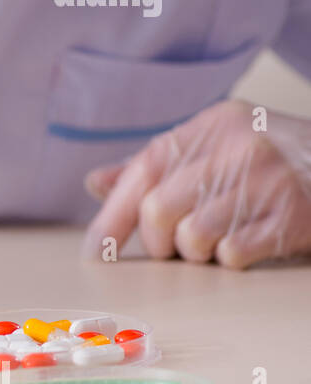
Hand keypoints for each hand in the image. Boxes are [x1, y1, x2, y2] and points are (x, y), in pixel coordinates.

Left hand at [82, 99, 310, 268]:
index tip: (93, 251)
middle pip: (160, 209)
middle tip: (173, 247)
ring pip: (192, 237)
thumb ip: (158, 165)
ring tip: (214, 242)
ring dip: (195, 252)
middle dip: (158, 241)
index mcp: (212, 125)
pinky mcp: (291, 218)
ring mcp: (268, 181)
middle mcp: (238, 147)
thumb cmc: (273, 164)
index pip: (144, 169)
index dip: (113, 215)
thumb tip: (96, 183)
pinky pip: (232, 254)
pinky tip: (245, 244)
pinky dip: (230, 259)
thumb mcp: (216, 147)